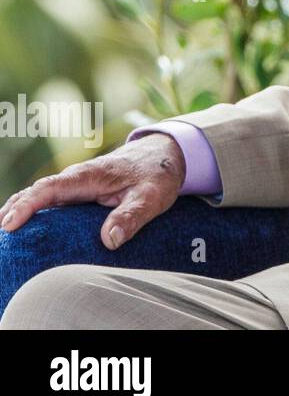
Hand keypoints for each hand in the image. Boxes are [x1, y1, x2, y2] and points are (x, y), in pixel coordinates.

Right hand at [0, 133, 186, 250]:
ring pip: (40, 196)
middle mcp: (76, 178)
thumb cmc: (157, 174)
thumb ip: (132, 216)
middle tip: (2, 237)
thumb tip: (109, 241)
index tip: (9, 224)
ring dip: (19, 211)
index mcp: (89, 176)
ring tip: (6, 236)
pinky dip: (33, 212)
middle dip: (13, 211)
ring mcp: (76, 185)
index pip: (49, 188)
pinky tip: (24, 230)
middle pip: (36, 193)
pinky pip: (50, 201)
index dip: (27, 205)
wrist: (165, 154)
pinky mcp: (80, 192)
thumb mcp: (152, 197)